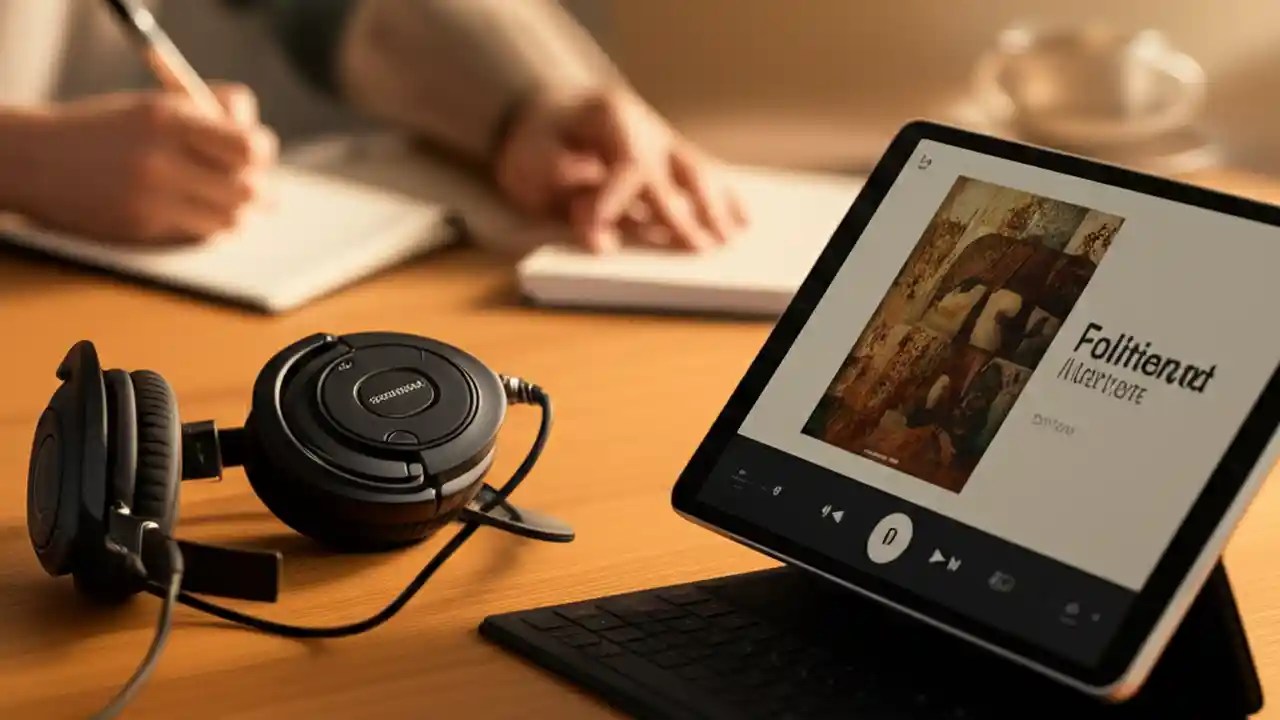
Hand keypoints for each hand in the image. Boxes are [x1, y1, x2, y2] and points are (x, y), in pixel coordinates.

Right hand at [14, 84, 276, 243]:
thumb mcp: (153, 105)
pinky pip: (203, 234)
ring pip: (232, 217)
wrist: (36, 159)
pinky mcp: (144, 224)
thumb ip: (208, 114)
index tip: (257, 156)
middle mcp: (163, 155)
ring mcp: (153, 194)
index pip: (249, 143)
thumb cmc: (104, 131)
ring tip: (230, 206)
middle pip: (249, 186)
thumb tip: (258, 143)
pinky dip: (213, 228)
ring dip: (239, 214)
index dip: (262, 153)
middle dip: (259, 190)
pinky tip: (202, 218)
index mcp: (169, 116)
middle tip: (260, 192)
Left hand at [494, 87, 747, 252]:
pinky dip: (723, 197)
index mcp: (612, 115)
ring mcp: (663, 140)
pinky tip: (740, 218)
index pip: (626, 164)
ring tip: (727, 236)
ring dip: (713, 207)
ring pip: (697, 172)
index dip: (614, 203)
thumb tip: (594, 223)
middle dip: (683, 212)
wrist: (545, 115)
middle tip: (698, 246)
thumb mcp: (530, 156)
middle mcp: (646, 126)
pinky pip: (702, 176)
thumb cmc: (536, 140)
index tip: (597, 236)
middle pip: (674, 170)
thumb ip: (559, 181)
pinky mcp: (670, 158)